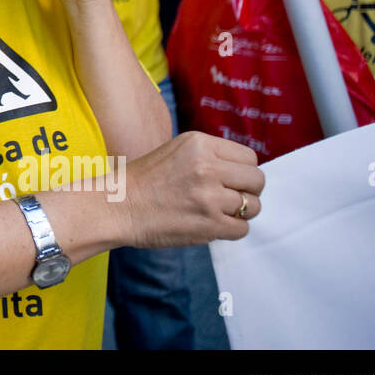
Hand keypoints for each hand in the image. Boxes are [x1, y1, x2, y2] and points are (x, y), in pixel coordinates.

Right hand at [120, 132, 264, 248]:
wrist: (117, 206)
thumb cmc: (144, 181)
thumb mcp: (176, 151)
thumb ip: (209, 156)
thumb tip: (244, 173)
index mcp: (199, 144)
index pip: (249, 158)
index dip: (243, 172)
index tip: (230, 180)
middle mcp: (207, 167)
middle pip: (257, 180)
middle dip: (248, 191)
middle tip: (229, 198)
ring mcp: (210, 196)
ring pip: (253, 206)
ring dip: (240, 213)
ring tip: (218, 213)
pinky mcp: (209, 223)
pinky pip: (242, 229)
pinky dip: (231, 230)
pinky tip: (211, 225)